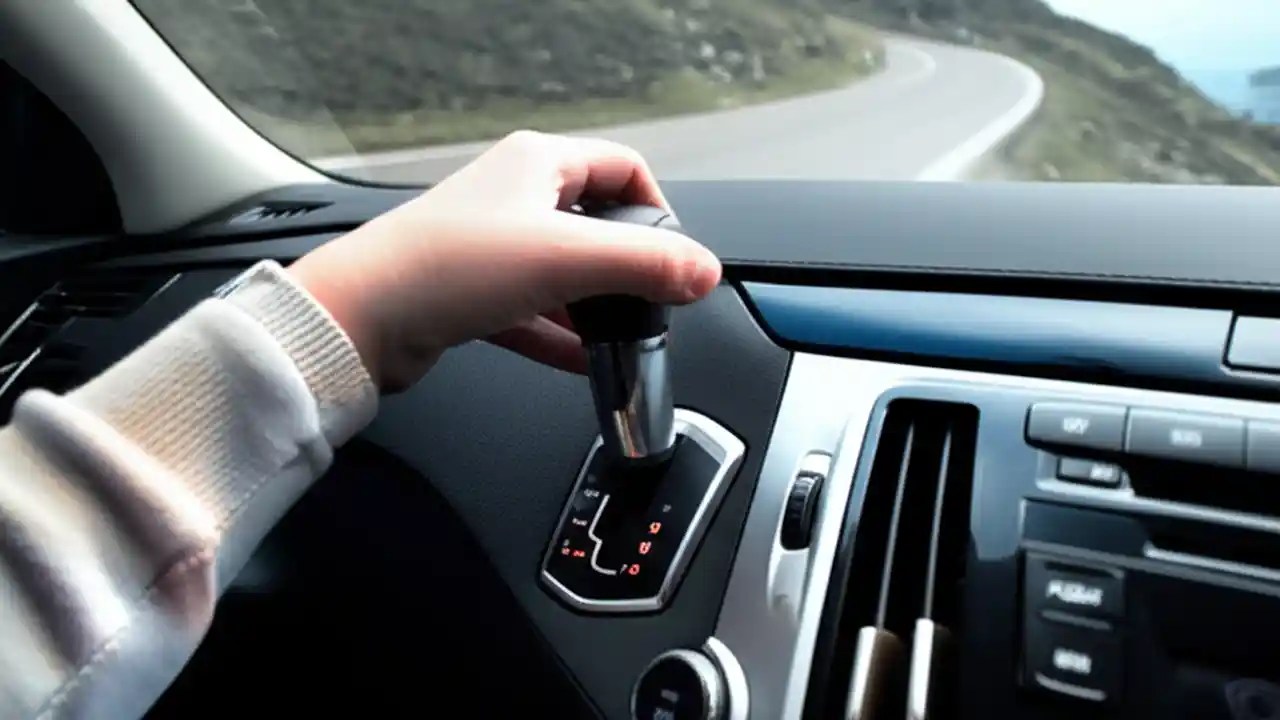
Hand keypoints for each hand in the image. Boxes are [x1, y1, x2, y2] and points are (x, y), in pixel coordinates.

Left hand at [288, 131, 721, 390]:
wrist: (361, 319)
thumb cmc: (447, 266)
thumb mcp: (566, 259)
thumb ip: (646, 264)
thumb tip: (705, 273)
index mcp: (539, 164)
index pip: (623, 169)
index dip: (658, 209)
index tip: (674, 256)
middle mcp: (514, 198)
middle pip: (596, 226)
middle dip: (627, 269)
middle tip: (650, 305)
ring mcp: (491, 247)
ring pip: (564, 275)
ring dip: (593, 309)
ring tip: (620, 343)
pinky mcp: (472, 294)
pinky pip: (533, 313)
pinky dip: (560, 336)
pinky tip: (582, 362)